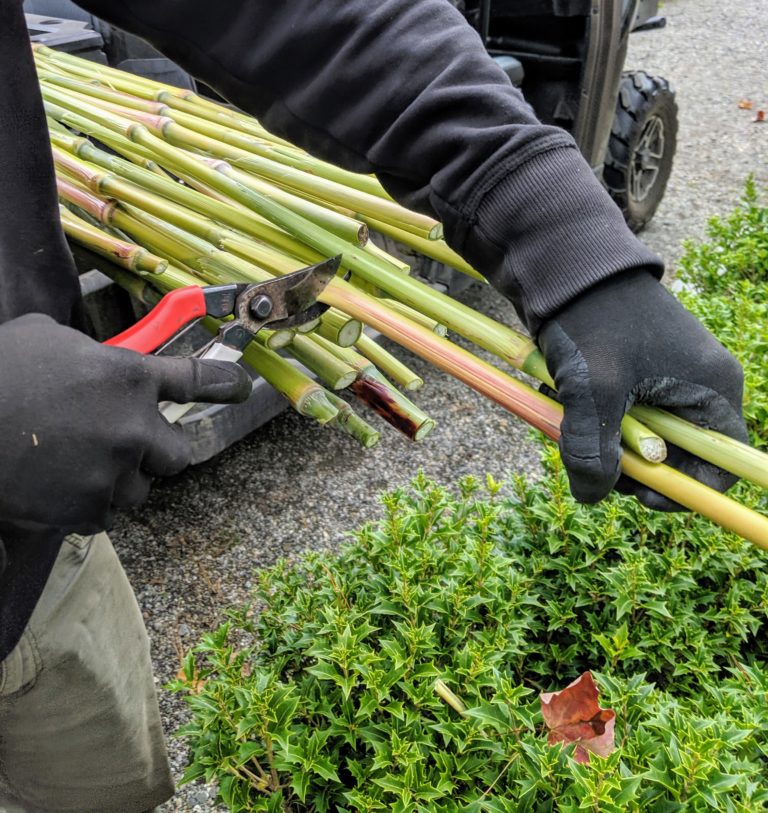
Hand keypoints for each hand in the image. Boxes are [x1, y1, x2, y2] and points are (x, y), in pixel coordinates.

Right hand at [0, 314, 251, 530]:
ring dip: (118, 480)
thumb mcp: (48, 340)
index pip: (198, 379)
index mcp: (129, 376)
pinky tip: (57, 486)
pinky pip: (106, 514)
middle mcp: (133, 425)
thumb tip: (97, 358)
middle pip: (177, 453)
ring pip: (140, 488)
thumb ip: (92, 353)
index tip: (240, 388)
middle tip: (124, 444)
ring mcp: (114, 470)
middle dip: (155, 451)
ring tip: (73, 464)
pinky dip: (88, 505)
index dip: (223, 383)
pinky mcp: (89, 508)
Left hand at [537, 270, 747, 508]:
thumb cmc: (593, 319)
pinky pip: (614, 412)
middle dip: (624, 460)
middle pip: (670, 456)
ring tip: (567, 404)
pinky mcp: (631, 372)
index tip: (635, 492)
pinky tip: (561, 388)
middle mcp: (696, 387)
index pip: (719, 464)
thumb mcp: (593, 389)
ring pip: (633, 437)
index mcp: (710, 389)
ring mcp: (663, 379)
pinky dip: (587, 412)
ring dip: (597, 434)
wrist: (567, 266)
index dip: (682, 489)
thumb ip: (592, 449)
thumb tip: (592, 495)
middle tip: (587, 448)